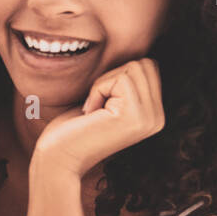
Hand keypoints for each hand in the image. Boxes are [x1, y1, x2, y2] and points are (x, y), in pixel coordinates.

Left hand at [32, 58, 164, 178]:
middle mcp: (158, 118)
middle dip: (112, 77)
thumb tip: (138, 56)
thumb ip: (125, 84)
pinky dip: (98, 90)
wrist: (58, 159)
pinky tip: (91, 114)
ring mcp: (149, 118)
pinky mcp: (134, 115)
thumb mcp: (106, 102)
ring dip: (104, 84)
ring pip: (133, 67)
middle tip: (97, 106)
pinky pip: (119, 78)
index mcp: (154, 114)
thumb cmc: (73, 129)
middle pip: (144, 64)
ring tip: (95, 111)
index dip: (117, 77)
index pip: (148, 68)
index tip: (101, 103)